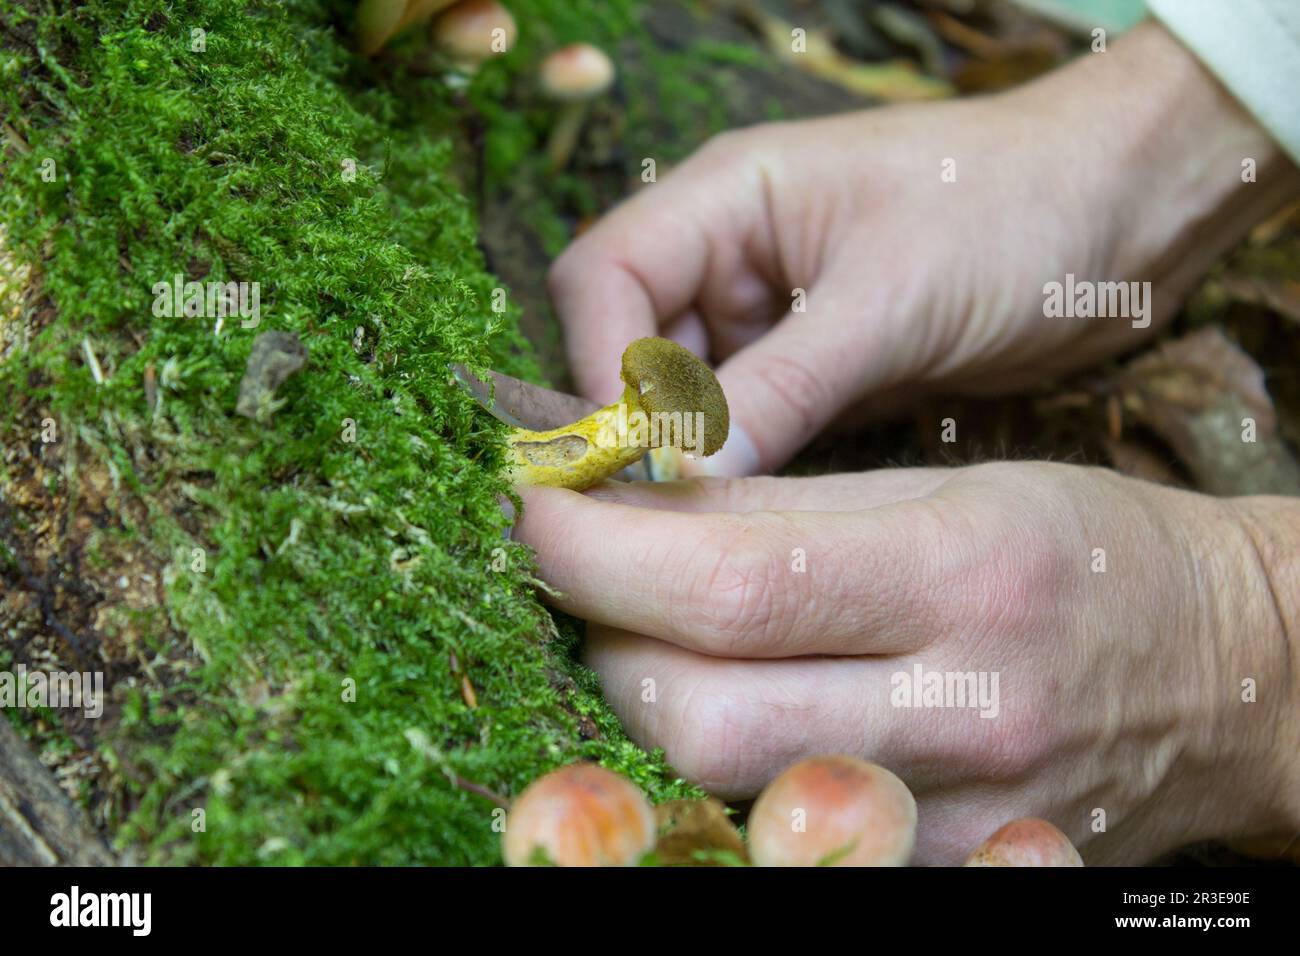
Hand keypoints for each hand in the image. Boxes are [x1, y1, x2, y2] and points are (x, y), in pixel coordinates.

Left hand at [515, 463, 1299, 863]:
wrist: (1228, 672)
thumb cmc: (1084, 554)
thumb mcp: (949, 487)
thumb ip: (781, 512)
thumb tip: (626, 510)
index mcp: (961, 574)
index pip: (728, 580)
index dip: (596, 546)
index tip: (534, 500)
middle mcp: (960, 708)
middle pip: (696, 713)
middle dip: (598, 635)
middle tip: (583, 572)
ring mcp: (956, 814)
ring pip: (722, 787)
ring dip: (641, 704)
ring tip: (644, 635)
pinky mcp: (952, 867)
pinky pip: (783, 833)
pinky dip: (715, 771)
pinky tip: (716, 708)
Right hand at [548, 23, 1298, 476]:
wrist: (1125, 213)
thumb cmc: (1016, 212)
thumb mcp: (893, 300)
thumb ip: (782, 388)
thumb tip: (682, 483)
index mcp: (728, 197)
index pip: (602, 280)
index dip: (598, 370)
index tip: (635, 461)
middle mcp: (729, 251)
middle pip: (625, 343)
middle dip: (639, 425)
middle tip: (664, 516)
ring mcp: (768, 310)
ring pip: (680, 395)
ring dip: (692, 454)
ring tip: (708, 526)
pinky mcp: (810, 362)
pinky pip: (744, 421)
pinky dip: (742, 465)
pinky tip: (758, 513)